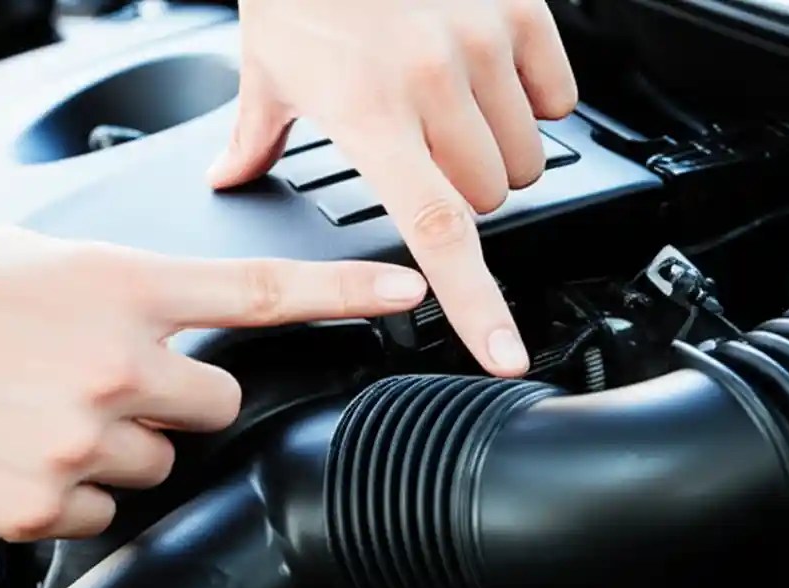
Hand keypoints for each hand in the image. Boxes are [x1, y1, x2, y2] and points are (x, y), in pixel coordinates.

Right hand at [0, 224, 426, 540]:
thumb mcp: (44, 262)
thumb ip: (123, 298)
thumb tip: (165, 333)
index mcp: (122, 287)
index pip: (264, 289)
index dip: (349, 292)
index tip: (409, 291)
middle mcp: (115, 364)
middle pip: (217, 404)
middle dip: (181, 399)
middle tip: (111, 380)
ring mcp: (81, 441)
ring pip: (158, 464)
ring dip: (119, 446)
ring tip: (43, 411)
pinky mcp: (43, 505)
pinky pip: (104, 513)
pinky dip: (74, 493)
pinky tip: (21, 453)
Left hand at [207, 0, 577, 376]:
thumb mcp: (266, 65)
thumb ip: (254, 138)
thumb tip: (230, 182)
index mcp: (369, 114)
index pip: (437, 231)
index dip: (476, 304)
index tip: (506, 353)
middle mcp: (433, 83)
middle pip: (491, 199)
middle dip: (465, 194)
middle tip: (427, 154)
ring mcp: (483, 44)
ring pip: (527, 156)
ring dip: (499, 152)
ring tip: (454, 107)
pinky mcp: (520, 10)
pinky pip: (558, 96)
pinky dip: (533, 99)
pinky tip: (489, 73)